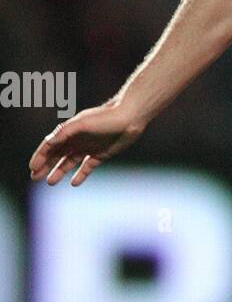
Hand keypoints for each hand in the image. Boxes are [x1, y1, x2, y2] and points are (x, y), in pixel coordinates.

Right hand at [28, 100, 146, 185]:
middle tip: (35, 178)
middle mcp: (76, 139)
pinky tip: (73, 183)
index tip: (32, 168)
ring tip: (50, 182)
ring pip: (69, 162)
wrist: (129, 118)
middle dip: (45, 166)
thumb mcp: (82, 124)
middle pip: (56, 155)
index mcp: (69, 131)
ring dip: (59, 171)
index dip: (40, 156)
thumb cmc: (105, 118)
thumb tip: (47, 142)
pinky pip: (87, 167)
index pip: (49, 146)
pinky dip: (80, 175)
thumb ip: (64, 132)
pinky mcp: (100, 154)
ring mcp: (88, 147)